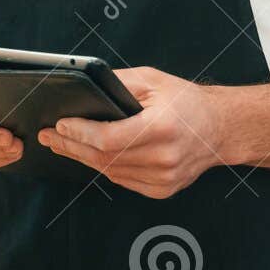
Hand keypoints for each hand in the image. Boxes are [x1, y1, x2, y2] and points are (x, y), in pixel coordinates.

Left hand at [37, 67, 222, 197]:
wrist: (220, 129)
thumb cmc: (188, 102)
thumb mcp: (153, 80)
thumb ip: (119, 83)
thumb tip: (86, 88)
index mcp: (162, 128)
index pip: (108, 139)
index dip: (79, 133)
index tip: (60, 124)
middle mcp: (163, 157)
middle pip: (104, 158)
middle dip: (71, 145)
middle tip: (49, 136)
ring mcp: (163, 178)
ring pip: (110, 171)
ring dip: (82, 158)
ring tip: (61, 144)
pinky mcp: (162, 189)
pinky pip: (122, 180)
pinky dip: (103, 167)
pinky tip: (89, 155)